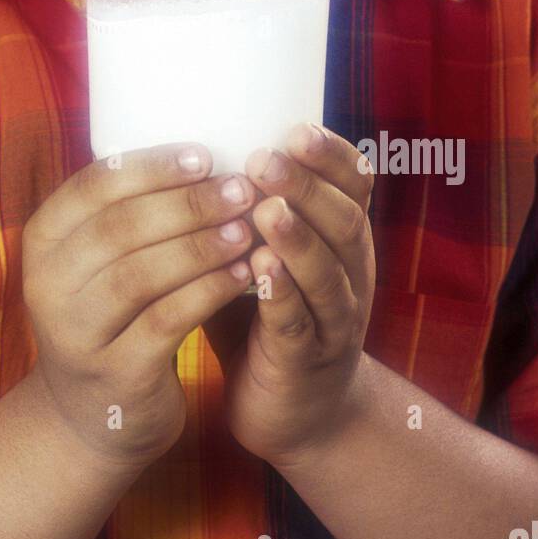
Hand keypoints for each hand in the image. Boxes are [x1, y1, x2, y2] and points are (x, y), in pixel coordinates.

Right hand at [22, 143, 256, 467]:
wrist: (92, 416)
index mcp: (43, 241)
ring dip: (201, 246)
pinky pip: (167, 322)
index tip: (206, 155)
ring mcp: (77, 334)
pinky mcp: (116, 374)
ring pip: (142, 275)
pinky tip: (246, 274)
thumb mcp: (96, 261)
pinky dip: (209, 292)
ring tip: (248, 227)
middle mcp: (48, 285)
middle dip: (187, 203)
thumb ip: (128, 212)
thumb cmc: (110, 314)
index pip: (93, 186)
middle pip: (120, 228)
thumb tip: (205, 152)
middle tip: (240, 187)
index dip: (152, 166)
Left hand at [203, 124, 375, 468]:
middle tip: (265, 159)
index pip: (355, 185)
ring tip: (267, 209)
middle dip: (306, 187)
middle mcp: (351, 274)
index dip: (332, 155)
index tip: (296, 127)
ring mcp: (335, 321)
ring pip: (329, 275)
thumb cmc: (263, 314)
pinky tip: (259, 272)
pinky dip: (283, 297)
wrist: (295, 412)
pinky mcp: (308, 363)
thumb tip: (181, 146)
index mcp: (342, 239)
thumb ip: (239, 208)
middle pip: (345, 222)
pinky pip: (300, 326)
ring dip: (297, 239)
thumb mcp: (258, 251)